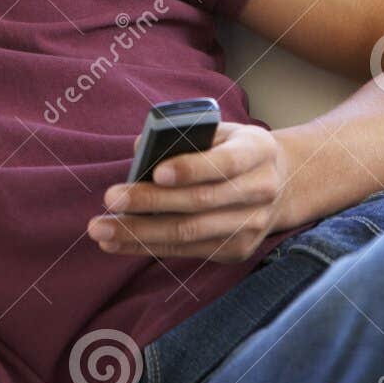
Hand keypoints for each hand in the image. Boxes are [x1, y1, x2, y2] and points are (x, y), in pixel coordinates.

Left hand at [87, 122, 287, 262]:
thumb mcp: (221, 131)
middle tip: (110, 198)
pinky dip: (148, 247)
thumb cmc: (236, 149)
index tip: (156, 171)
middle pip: (200, 202)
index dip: (191, 168)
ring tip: (101, 229)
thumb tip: (138, 151)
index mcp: (258, 151)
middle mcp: (260, 190)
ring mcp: (251, 225)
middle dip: (150, 202)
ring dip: (140, 233)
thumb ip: (185, 135)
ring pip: (189, 233)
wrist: (282, 183)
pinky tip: (116, 243)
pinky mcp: (236, 250)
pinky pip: (186, 251)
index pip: (225, 163)